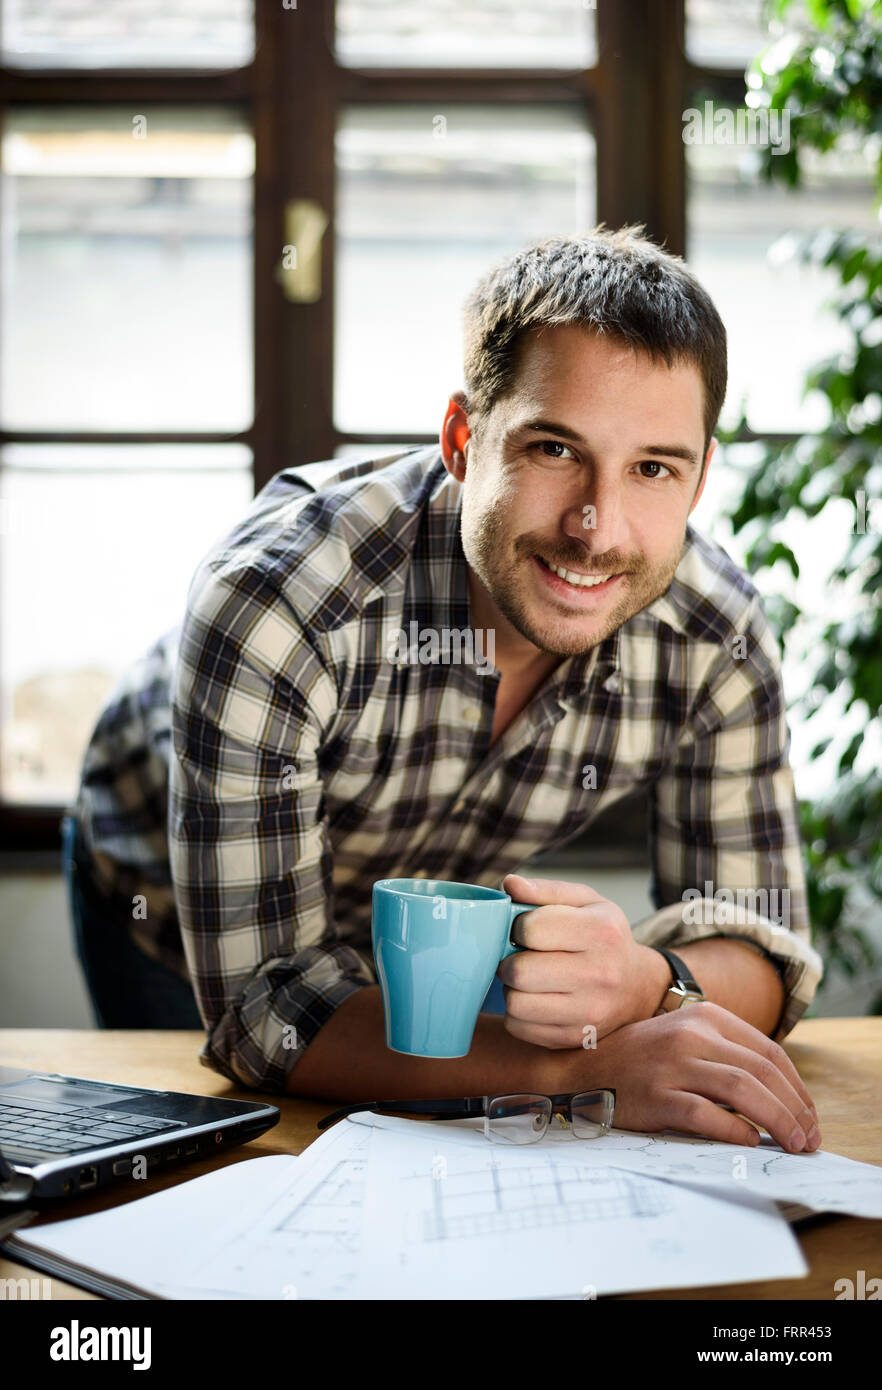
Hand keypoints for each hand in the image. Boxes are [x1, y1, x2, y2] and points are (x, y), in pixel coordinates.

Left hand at [497, 873, 655, 1047]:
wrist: (638, 987)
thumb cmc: (604, 937)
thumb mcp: (585, 902)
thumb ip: (546, 890)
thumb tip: (510, 884)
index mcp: (602, 931)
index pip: (531, 929)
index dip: (519, 927)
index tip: (527, 930)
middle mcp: (601, 974)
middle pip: (519, 971)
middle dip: (510, 961)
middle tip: (520, 957)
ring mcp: (590, 1012)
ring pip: (515, 1004)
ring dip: (513, 989)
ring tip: (528, 979)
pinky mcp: (575, 1039)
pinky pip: (520, 1028)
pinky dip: (518, 1014)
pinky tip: (536, 1000)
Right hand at [576, 1002, 820, 1151]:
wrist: (580, 1068)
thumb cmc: (638, 1059)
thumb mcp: (683, 1038)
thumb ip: (725, 1053)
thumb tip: (778, 1095)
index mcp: (705, 1017)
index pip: (770, 1052)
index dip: (798, 1088)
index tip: (809, 1116)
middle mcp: (691, 1035)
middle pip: (763, 1072)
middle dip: (795, 1110)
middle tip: (809, 1139)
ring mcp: (673, 1064)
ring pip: (743, 1091)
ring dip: (777, 1122)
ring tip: (792, 1145)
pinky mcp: (657, 1095)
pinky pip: (707, 1115)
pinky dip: (735, 1132)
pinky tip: (750, 1144)